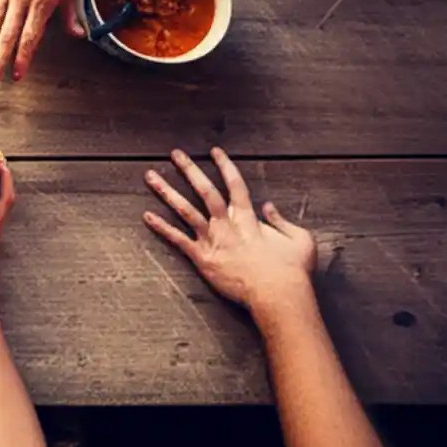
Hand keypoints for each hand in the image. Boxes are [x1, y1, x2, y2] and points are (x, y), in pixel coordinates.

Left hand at [142, 148, 316, 315]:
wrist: (278, 295)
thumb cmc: (292, 270)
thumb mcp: (300, 239)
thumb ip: (282, 220)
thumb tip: (268, 206)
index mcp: (248, 218)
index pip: (235, 185)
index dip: (225, 166)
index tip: (215, 151)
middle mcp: (226, 224)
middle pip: (205, 190)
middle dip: (189, 169)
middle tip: (175, 153)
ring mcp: (212, 240)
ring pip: (185, 209)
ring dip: (167, 191)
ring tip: (150, 176)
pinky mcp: (203, 258)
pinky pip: (178, 240)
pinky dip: (162, 227)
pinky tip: (147, 216)